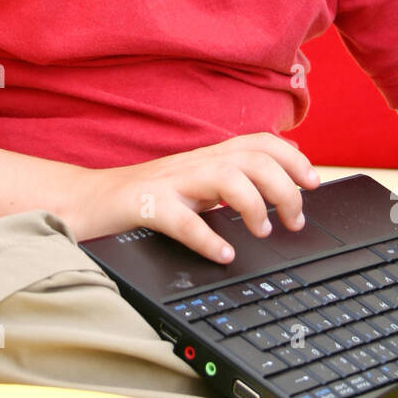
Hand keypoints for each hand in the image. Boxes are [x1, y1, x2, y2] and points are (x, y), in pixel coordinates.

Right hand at [66, 132, 319, 263]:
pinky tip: (224, 255)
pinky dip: (209, 239)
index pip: (260, 142)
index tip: (313, 183)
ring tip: (262, 233)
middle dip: (285, 188)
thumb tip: (277, 188)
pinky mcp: (146, 207)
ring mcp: (169, 183)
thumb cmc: (143, 199)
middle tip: (294, 222)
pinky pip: (183, 220)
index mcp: (206, 158)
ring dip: (254, 206)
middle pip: (253, 159)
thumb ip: (228, 182)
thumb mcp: (193, 184)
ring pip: (227, 178)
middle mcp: (193, 164)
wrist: (84, 203)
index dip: (293, 158)